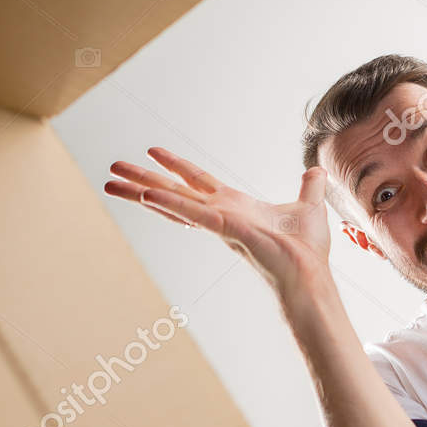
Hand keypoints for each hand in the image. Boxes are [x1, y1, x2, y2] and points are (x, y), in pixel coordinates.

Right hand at [105, 148, 330, 295]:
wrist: (310, 274)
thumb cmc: (306, 250)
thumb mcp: (308, 206)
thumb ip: (309, 188)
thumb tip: (315, 172)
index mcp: (234, 207)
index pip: (198, 182)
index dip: (175, 166)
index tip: (153, 152)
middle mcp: (220, 214)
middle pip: (174, 191)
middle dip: (142, 179)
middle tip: (113, 168)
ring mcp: (218, 222)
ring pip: (172, 201)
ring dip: (141, 190)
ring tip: (111, 182)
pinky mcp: (225, 229)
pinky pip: (192, 213)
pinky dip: (170, 203)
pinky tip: (146, 194)